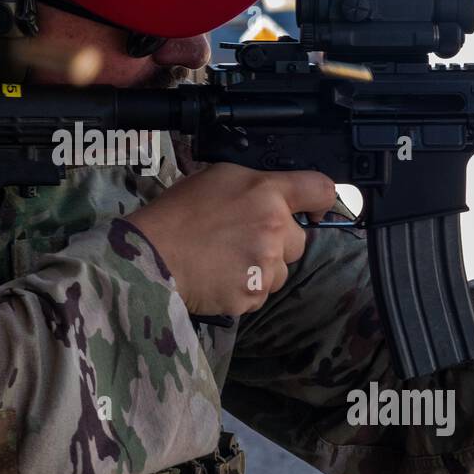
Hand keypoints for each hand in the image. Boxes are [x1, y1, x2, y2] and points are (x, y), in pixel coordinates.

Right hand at [125, 163, 335, 315]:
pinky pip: (259, 293)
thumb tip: (270, 193)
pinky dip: (244, 289)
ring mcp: (266, 265)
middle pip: (299, 240)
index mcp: (267, 193)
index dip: (321, 200)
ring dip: (261, 269)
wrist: (151, 255)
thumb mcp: (216, 177)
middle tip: (242, 241)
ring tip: (225, 262)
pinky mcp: (253, 295)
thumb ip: (253, 185)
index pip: (320, 189)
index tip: (314, 209)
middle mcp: (275, 228)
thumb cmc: (177, 214)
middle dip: (278, 243)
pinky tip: (219, 278)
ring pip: (280, 271)